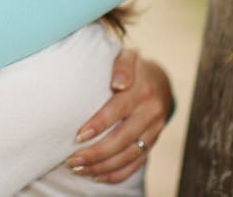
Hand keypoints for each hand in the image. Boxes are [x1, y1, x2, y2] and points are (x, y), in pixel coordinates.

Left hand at [66, 48, 172, 182]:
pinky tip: (98, 176)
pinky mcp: (153, 141)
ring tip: (78, 169)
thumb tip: (118, 83)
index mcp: (142, 91)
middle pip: (123, 138)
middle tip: (72, 160)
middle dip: (96, 152)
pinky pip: (137, 162)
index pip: (117, 111)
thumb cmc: (133, 67)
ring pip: (130, 155)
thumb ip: (121, 66)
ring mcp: (154, 130)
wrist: (161, 80)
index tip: (78, 136)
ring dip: (103, 166)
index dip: (98, 125)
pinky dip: (118, 173)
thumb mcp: (127, 56)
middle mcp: (150, 112)